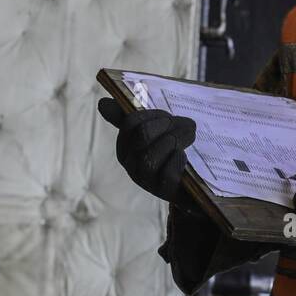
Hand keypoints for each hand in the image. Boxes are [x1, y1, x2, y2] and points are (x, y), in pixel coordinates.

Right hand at [97, 98, 202, 214]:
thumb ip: (130, 117)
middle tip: (185, 126)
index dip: (153, 115)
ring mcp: (146, 181)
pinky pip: (166, 174)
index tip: (169, 118)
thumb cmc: (170, 150)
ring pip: (151, 156)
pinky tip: (183, 156)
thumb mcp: (154, 128)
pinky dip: (177, 160)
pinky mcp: (164, 191)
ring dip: (175, 141)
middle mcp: (131, 165)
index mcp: (125, 146)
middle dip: (166, 126)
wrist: (193, 181)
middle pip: (142, 136)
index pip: (131, 123)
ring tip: (188, 137)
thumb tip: (102, 103)